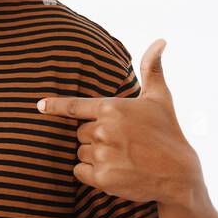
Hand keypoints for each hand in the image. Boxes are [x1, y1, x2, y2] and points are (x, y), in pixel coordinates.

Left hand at [36, 39, 202, 206]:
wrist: (178, 175)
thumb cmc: (168, 132)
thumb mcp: (160, 98)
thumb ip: (152, 68)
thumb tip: (160, 40)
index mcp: (113, 107)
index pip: (75, 106)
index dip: (55, 106)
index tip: (39, 105)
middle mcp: (104, 129)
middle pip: (80, 133)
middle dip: (95, 137)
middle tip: (121, 142)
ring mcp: (102, 154)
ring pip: (80, 152)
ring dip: (94, 156)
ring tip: (121, 157)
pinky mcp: (101, 177)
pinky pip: (79, 171)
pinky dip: (91, 174)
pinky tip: (114, 171)